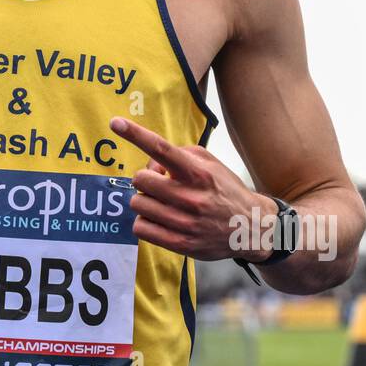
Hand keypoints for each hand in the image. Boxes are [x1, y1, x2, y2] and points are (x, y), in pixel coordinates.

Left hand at [109, 116, 273, 261]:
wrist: (250, 227)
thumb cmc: (224, 190)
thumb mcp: (210, 163)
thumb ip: (179, 155)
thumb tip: (152, 163)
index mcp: (198, 172)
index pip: (161, 148)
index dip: (135, 134)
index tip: (115, 123)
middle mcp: (191, 196)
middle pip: (140, 179)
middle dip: (146, 180)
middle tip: (161, 184)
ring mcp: (184, 222)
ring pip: (138, 204)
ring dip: (145, 201)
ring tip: (162, 203)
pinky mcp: (180, 243)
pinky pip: (140, 228)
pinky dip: (144, 221)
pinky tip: (159, 219)